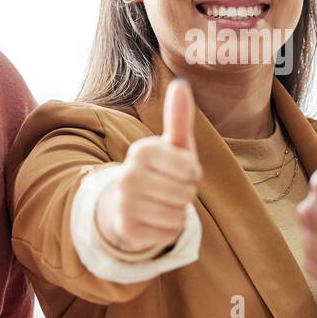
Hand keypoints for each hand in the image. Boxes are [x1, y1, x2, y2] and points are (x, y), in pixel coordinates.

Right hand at [95, 78, 202, 254]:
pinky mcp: (126, 230)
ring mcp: (124, 204)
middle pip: (186, 193)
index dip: (192, 174)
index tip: (179, 172)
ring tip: (162, 204)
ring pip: (178, 215)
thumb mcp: (171, 146)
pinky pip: (169, 233)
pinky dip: (168, 230)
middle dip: (185, 194)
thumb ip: (178, 117)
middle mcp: (127, 175)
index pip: (191, 168)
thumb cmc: (160, 172)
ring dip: (177, 212)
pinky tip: (154, 221)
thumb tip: (180, 83)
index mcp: (141, 151)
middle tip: (169, 190)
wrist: (125, 206)